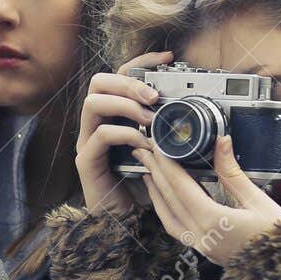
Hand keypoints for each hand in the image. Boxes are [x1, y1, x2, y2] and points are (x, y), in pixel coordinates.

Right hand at [76, 51, 170, 214]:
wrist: (125, 222)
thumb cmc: (143, 186)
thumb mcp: (162, 151)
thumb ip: (169, 130)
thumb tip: (194, 109)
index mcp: (114, 116)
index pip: (119, 75)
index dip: (141, 61)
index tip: (167, 58)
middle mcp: (96, 124)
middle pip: (99, 82)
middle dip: (128, 82)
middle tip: (154, 95)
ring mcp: (87, 141)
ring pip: (93, 102)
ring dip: (126, 105)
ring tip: (151, 119)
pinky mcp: (86, 161)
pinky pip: (101, 135)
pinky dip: (126, 134)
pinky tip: (144, 144)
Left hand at [133, 135, 280, 266]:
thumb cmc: (280, 237)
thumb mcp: (257, 200)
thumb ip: (232, 171)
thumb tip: (221, 141)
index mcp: (212, 222)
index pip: (180, 186)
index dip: (165, 163)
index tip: (156, 144)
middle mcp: (200, 236)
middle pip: (169, 199)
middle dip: (155, 172)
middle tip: (143, 150)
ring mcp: (200, 246)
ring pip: (167, 216)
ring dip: (156, 192)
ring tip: (148, 171)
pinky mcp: (205, 250)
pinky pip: (176, 228)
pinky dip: (166, 210)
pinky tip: (166, 198)